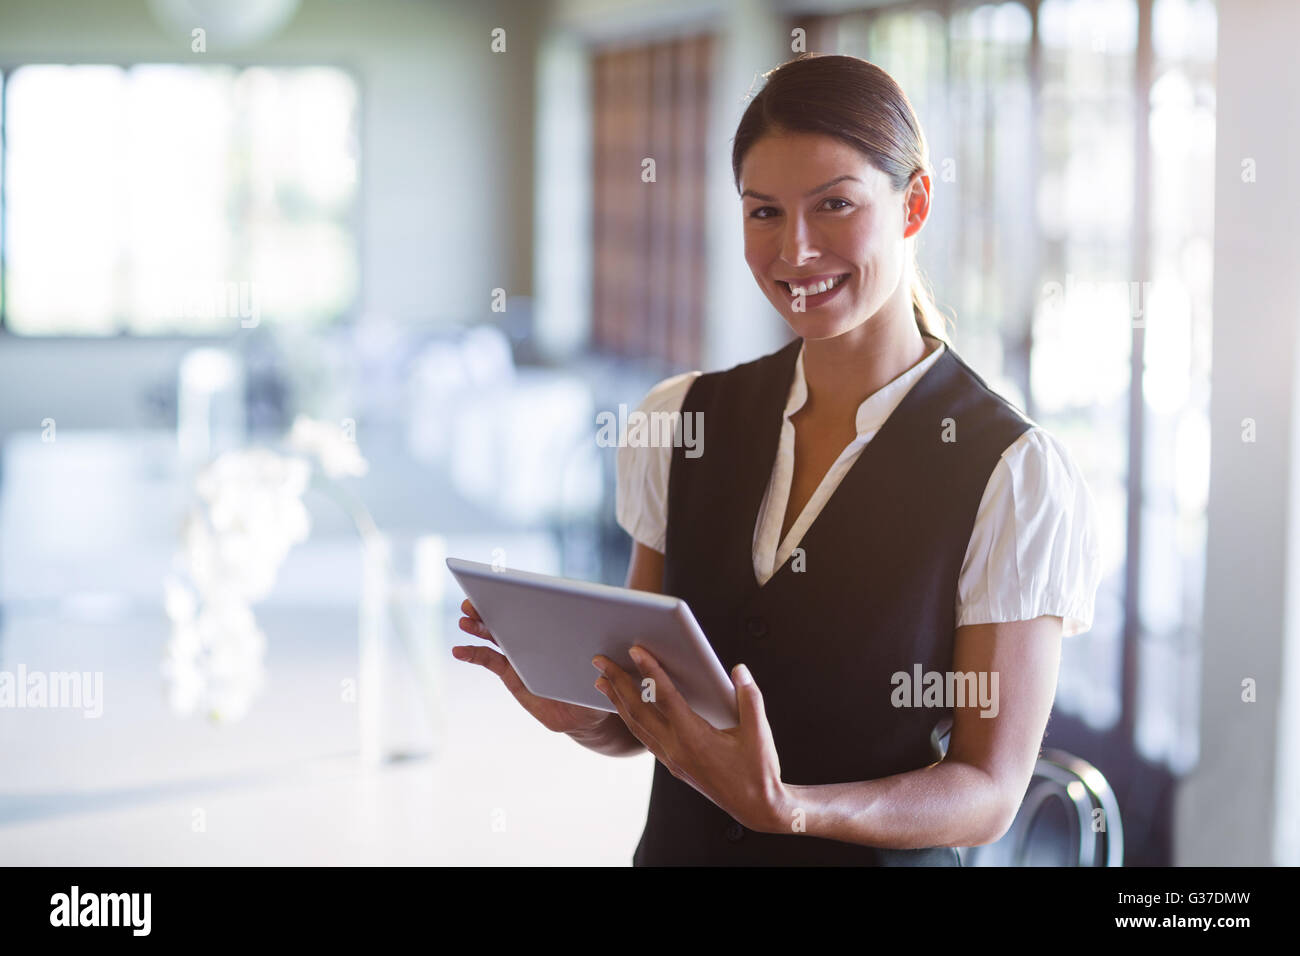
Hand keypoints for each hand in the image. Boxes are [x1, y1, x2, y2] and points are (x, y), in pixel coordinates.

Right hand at [453, 598, 611, 735]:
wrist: (584, 714)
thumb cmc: (598, 685)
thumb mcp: (603, 673)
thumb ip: (598, 664)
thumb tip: (600, 659)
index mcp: (557, 630)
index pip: (537, 606)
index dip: (519, 595)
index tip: (504, 587)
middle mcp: (537, 637)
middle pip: (511, 616)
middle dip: (491, 606)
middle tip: (473, 603)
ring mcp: (522, 653)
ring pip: (496, 634)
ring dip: (478, 626)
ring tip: (464, 620)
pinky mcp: (511, 672)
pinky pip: (488, 659)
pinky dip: (471, 653)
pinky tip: (458, 651)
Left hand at [592, 646, 789, 834]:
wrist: (757, 807)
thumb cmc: (758, 771)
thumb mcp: (758, 732)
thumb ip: (749, 697)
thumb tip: (739, 670)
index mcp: (694, 739)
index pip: (665, 697)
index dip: (649, 671)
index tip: (635, 650)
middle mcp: (676, 750)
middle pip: (638, 711)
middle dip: (617, 682)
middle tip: (599, 660)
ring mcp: (671, 759)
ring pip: (636, 726)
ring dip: (617, 701)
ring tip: (602, 680)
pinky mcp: (673, 765)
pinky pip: (645, 737)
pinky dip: (631, 718)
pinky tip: (626, 707)